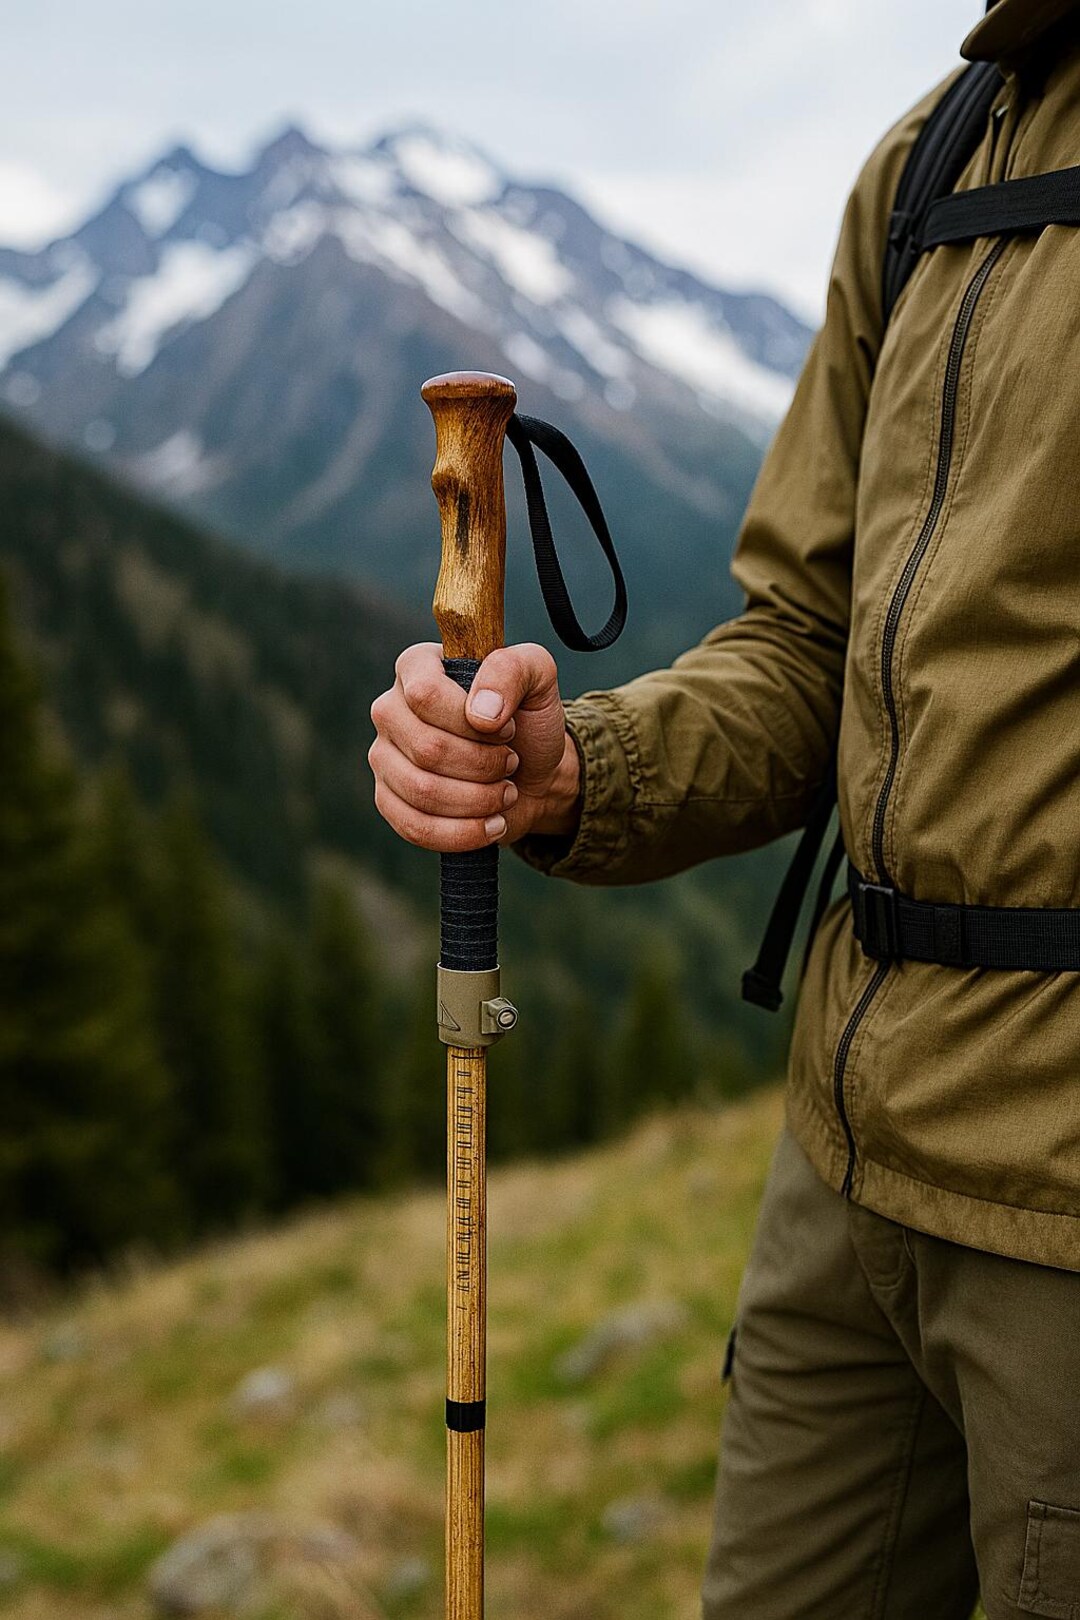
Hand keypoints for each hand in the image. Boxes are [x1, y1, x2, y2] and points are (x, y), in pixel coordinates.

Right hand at [369, 642, 580, 851]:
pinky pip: (416, 827)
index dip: (473, 722)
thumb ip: (514, 670)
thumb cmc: (528, 721)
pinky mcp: (389, 800)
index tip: (508, 728)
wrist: (531, 773)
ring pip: (422, 791)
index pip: (425, 695)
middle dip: (484, 765)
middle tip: (511, 763)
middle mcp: (390, 709)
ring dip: (479, 800)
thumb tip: (481, 712)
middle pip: (427, 748)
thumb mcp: (538, 677)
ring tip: (506, 792)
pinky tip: (492, 824)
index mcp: (417, 667)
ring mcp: (384, 757)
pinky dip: (463, 833)